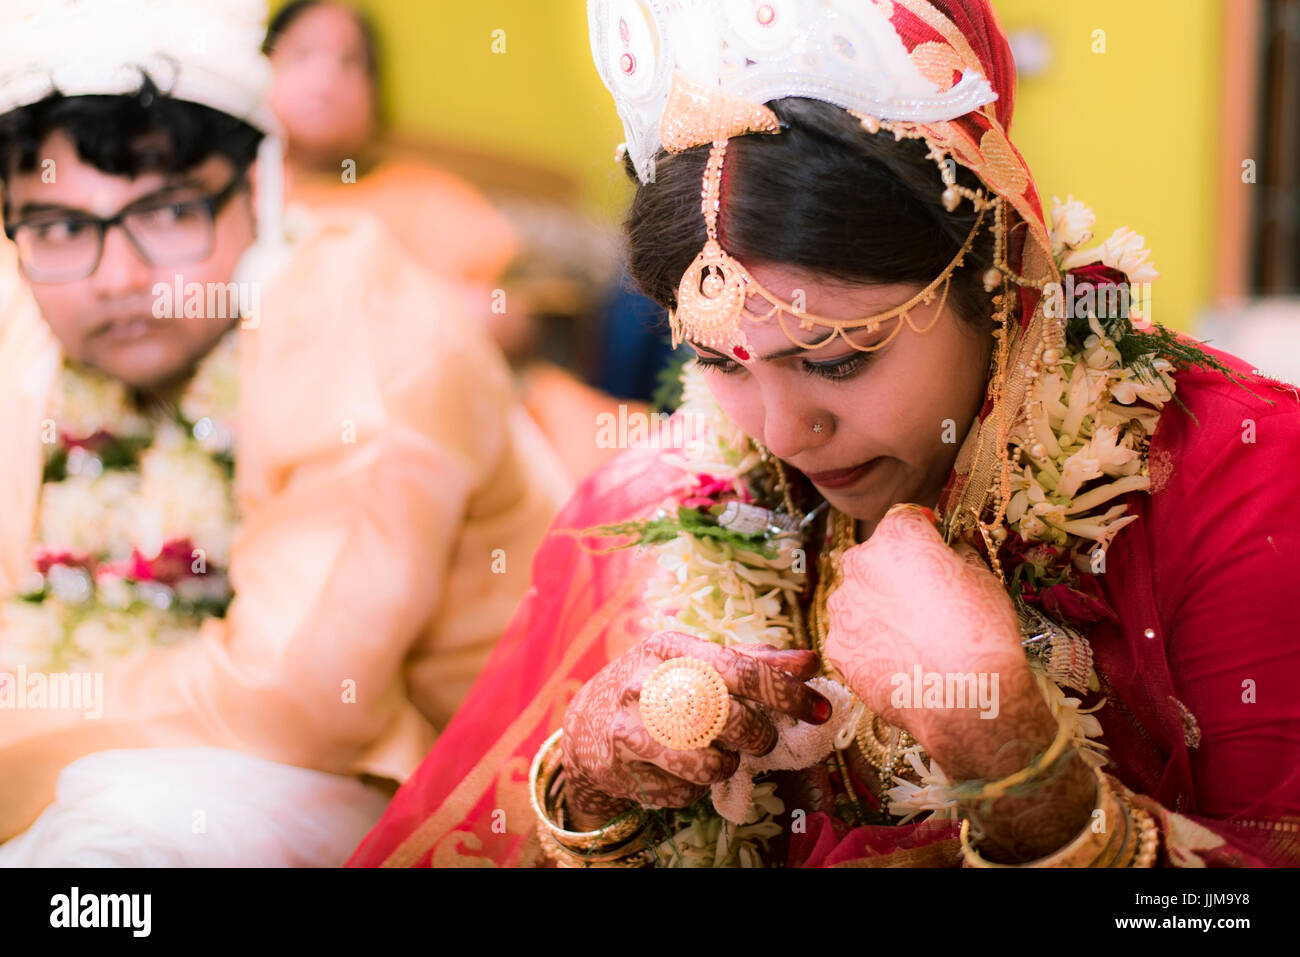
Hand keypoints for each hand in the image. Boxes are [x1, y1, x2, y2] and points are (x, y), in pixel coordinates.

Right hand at [561, 631, 829, 827]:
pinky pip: (681, 789)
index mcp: (673, 648)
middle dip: (757, 736)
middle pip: (729, 717)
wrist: (585, 724)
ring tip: (720, 756)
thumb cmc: (658, 689)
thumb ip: (753, 663)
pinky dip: (693, 788)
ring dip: (726, 766)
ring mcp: (630, 724)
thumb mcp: (696, 665)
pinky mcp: (621, 765)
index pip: (742, 668)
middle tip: (760, 741)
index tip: (819, 711)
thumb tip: (810, 661)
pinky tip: (681, 772)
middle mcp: (648, 681)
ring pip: (707, 762)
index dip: (787, 693)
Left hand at [825, 506, 1096, 861]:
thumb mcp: (983, 577)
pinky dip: (868, 644)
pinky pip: (851, 636)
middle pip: (874, 558)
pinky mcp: (836, 646)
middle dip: (894, 574)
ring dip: (878, 609)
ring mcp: (843, 606)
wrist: (964, 696)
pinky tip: (897, 661)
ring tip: (911, 639)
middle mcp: (860, 562)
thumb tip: (951, 551)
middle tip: (923, 603)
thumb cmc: (981, 631)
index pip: (905, 521)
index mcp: (898, 536)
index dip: (922, 537)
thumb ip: (958, 555)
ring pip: (858, 598)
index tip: (934, 553)